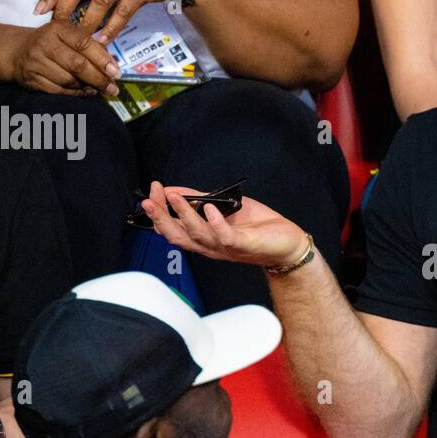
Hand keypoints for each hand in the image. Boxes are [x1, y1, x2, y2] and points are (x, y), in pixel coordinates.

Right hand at [11, 20, 119, 96]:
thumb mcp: (67, 36)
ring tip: (100, 90)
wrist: (16, 51)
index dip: (102, 59)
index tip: (116, 72)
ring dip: (88, 87)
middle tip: (113, 88)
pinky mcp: (32, 79)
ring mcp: (36, 63)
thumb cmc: (51, 43)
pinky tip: (85, 92)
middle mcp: (45, 44)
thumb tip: (112, 66)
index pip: (83, 43)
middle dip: (99, 78)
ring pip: (69, 80)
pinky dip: (76, 93)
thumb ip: (89, 46)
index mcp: (57, 29)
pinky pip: (59, 91)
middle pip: (77, 64)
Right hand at [141, 182, 311, 268]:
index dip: (158, 212)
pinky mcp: (242, 245)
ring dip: (184, 215)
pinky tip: (208, 207)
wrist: (287, 243)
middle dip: (161, 217)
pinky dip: (215, 222)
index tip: (152, 191)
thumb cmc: (257, 227)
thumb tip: (172, 190)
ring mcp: (225, 247)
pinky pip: (225, 236)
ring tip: (174, 196)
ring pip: (197, 235)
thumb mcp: (224, 207)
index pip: (172, 229)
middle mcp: (210, 245)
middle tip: (149, 200)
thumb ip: (198, 199)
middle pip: (177, 236)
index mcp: (203, 237)